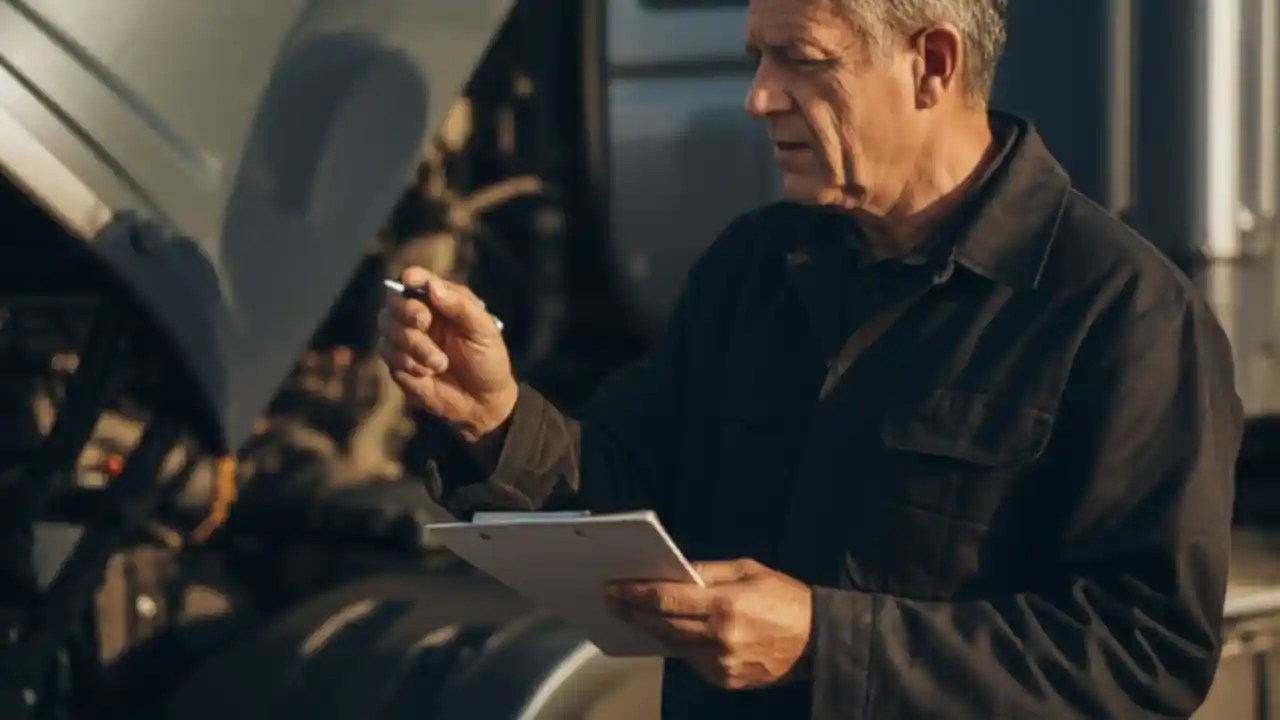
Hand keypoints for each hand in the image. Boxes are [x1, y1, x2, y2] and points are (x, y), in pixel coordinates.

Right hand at [377, 266, 516, 442]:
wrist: (482, 403)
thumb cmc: (487, 360)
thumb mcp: (484, 331)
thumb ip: (461, 306)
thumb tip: (433, 286)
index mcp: (441, 302)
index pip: (417, 281)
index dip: (411, 277)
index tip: (409, 279)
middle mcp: (419, 316)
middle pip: (394, 301)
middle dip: (407, 311)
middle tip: (424, 323)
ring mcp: (405, 339)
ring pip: (387, 327)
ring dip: (413, 345)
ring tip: (440, 363)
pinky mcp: (398, 363)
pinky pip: (388, 354)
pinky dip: (408, 364)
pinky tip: (428, 374)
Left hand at [605, 559, 811, 689]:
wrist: (817, 641)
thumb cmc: (785, 598)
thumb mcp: (749, 570)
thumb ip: (710, 571)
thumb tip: (674, 571)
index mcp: (726, 605)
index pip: (667, 599)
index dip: (636, 593)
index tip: (615, 587)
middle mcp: (720, 637)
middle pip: (663, 626)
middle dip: (634, 612)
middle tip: (612, 600)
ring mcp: (722, 664)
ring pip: (674, 646)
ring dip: (652, 630)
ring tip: (633, 614)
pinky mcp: (726, 681)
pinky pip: (692, 661)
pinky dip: (681, 645)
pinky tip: (670, 632)